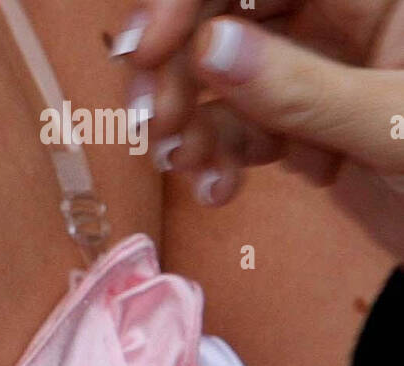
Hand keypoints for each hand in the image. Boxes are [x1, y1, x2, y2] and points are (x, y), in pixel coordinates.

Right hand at [117, 2, 403, 254]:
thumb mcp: (396, 126)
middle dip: (181, 68)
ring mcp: (332, 59)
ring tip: (191, 172)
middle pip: (232, 10)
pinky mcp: (315, 112)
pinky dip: (221, 154)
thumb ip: (302, 90)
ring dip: (195, 122)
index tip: (147, 51)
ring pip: (229, 70)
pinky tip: (220, 187)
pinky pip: (247, 119)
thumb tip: (209, 49)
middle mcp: (353, 6)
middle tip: (154, 129)